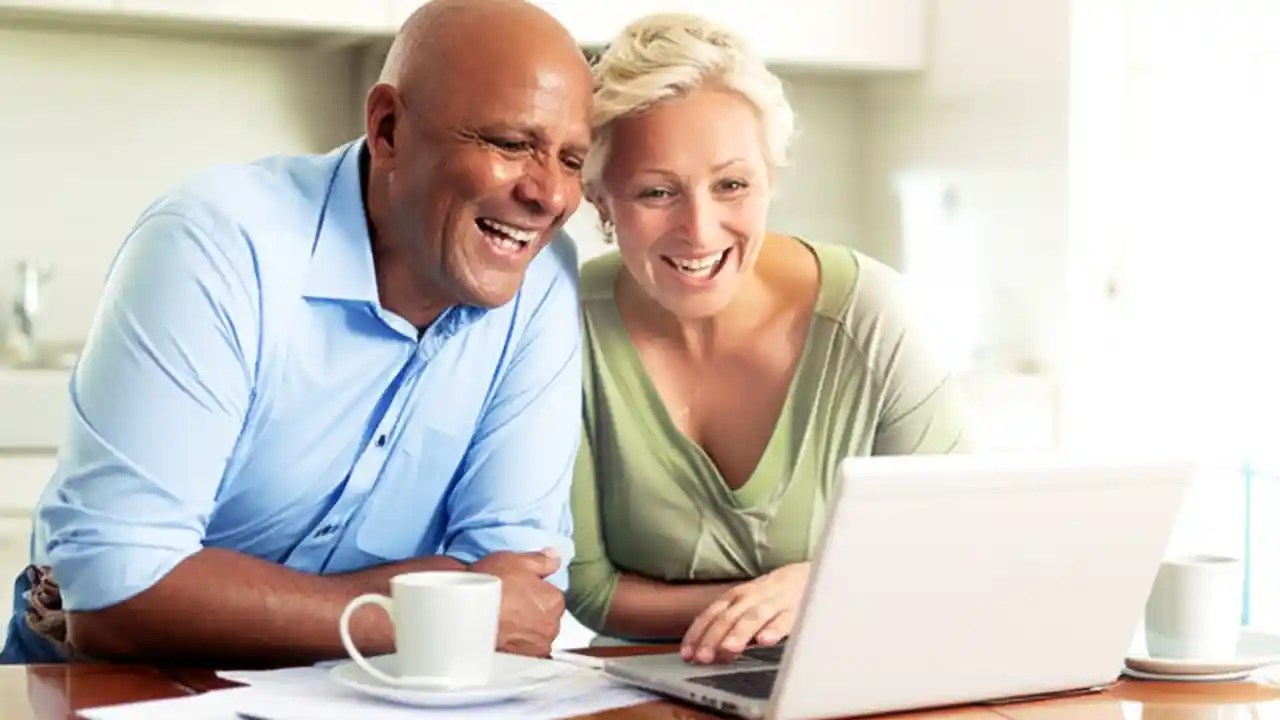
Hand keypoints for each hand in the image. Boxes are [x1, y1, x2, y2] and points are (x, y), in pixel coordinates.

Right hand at [469, 549, 563, 657]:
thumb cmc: (493, 582)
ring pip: (535, 638)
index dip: (535, 593)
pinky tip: (503, 639)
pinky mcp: (521, 660)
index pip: (552, 598)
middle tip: (510, 607)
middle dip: (532, 614)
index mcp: (554, 601)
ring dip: (525, 632)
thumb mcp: (518, 561)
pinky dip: (516, 646)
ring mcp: (535, 647)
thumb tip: (556, 558)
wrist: (465, 608)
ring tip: (504, 624)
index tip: (519, 591)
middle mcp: (551, 627)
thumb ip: (542, 561)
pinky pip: (523, 652)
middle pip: (545, 619)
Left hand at [681, 562, 810, 664]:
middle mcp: (752, 597)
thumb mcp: (748, 604)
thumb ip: (730, 624)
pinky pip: (786, 619)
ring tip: (728, 649)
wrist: (811, 575)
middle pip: (729, 616)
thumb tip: (707, 650)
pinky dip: (775, 628)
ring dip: (739, 633)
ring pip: (754, 616)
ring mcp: (775, 601)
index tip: (686, 654)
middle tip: (702, 658)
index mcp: (738, 596)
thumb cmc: (774, 597)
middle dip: (714, 637)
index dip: (698, 633)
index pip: (712, 613)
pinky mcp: (798, 609)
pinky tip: (765, 640)